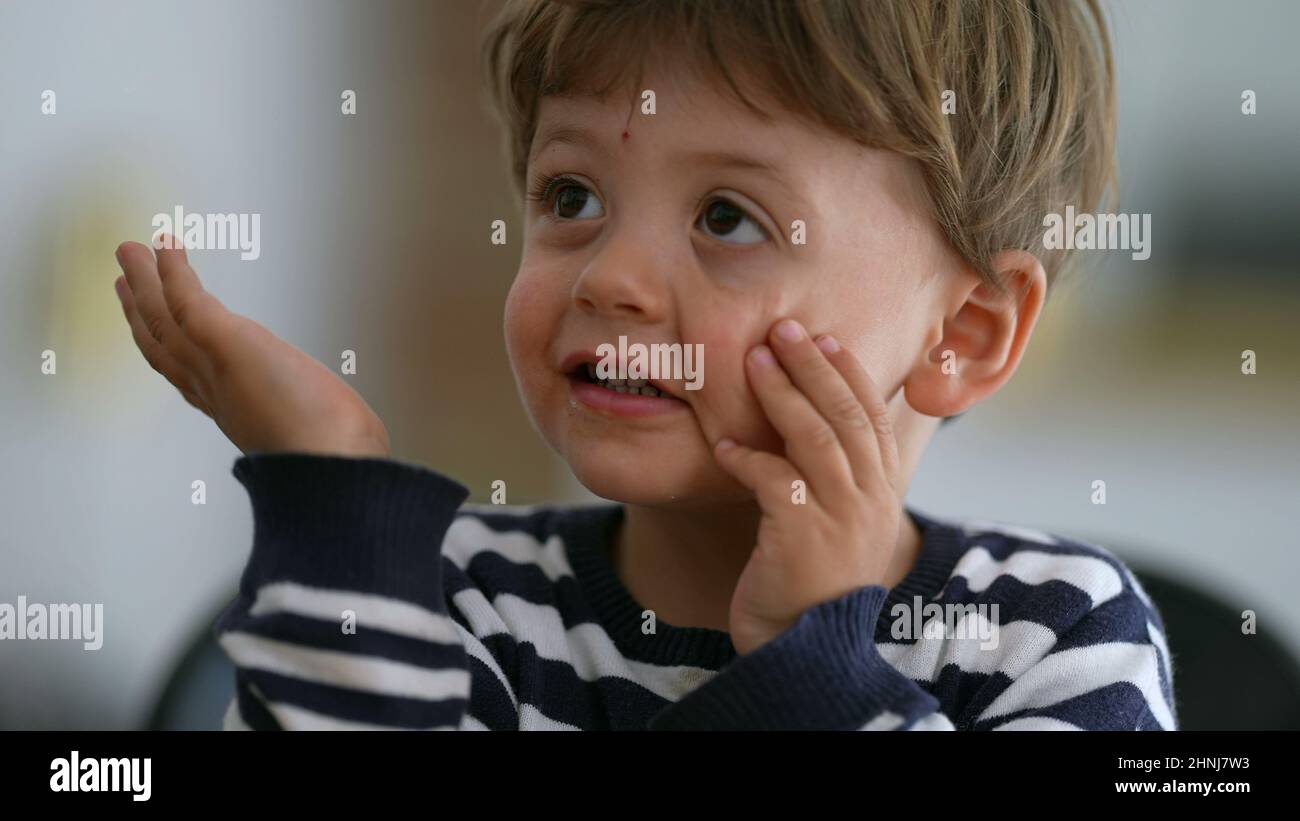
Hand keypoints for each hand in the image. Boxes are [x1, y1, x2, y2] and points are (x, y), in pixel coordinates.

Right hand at [112, 237, 390, 457]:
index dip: (168, 351)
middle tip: (127, 278)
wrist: (325, 462)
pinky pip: (189, 301)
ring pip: (165, 318)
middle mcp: (214, 390)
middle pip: (163, 345)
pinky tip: (167, 247)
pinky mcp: (226, 342)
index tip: (155, 328)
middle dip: (142, 312)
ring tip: (134, 250)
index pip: (188, 377)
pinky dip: (175, 272)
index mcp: (233, 411)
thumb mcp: (325, 437)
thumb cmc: (332, 457)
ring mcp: (215, 366)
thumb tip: (351, 436)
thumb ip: (326, 428)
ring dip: (147, 281)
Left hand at [713, 318, 902, 655]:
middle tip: (783, 330)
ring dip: (781, 392)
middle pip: (844, 414)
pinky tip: (724, 445)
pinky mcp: (803, 537)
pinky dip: (747, 457)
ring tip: (754, 360)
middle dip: (812, 365)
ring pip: (814, 437)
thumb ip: (834, 478)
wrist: (803, 648)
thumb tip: (807, 423)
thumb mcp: (836, 523)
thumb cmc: (811, 581)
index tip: (825, 338)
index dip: (850, 373)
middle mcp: (870, 499)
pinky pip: (773, 481)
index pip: (872, 417)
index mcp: (882, 491)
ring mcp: (841, 517)